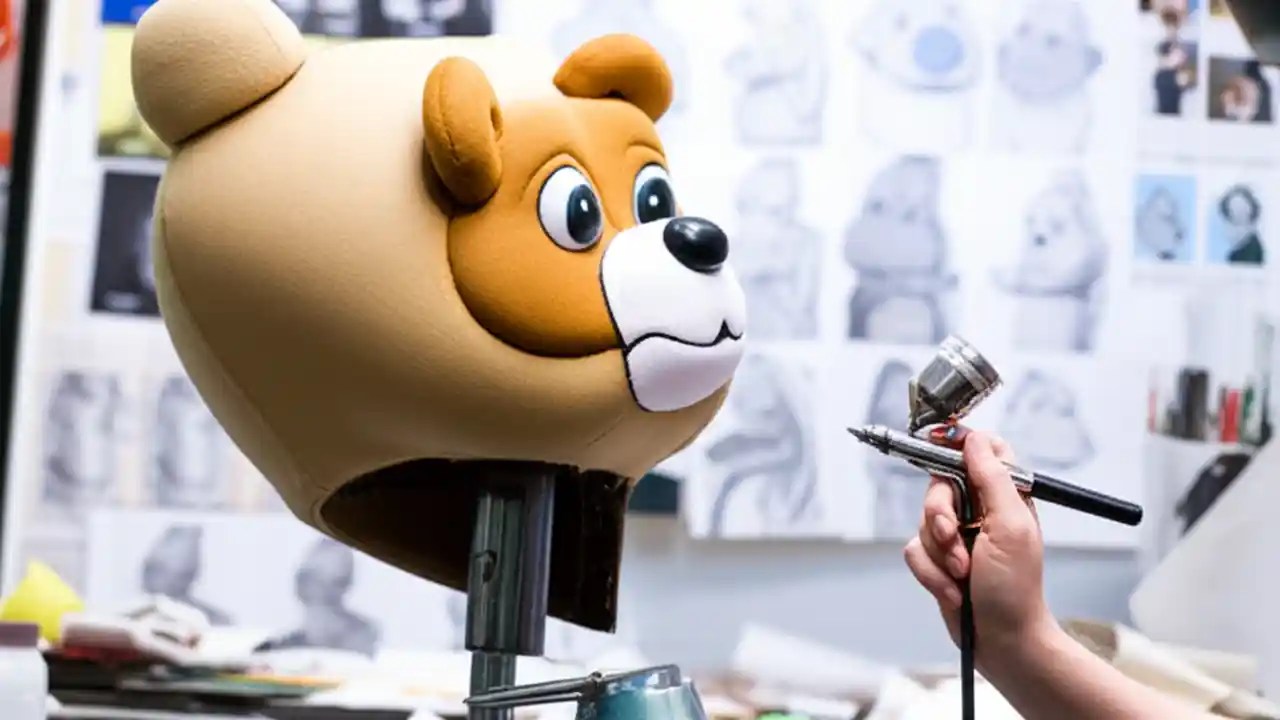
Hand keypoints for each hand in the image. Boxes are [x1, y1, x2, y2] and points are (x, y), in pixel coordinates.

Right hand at [903, 428, 1056, 668]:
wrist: (1001, 640)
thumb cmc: (1016, 590)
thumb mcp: (1010, 527)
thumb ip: (992, 479)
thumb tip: (974, 438)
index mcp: (1003, 496)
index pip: (980, 451)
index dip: (958, 444)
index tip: (938, 445)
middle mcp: (978, 510)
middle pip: (939, 485)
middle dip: (941, 516)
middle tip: (956, 537)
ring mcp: (956, 535)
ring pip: (923, 521)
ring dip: (941, 553)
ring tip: (963, 574)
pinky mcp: (937, 559)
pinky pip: (914, 551)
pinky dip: (931, 573)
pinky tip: (953, 591)